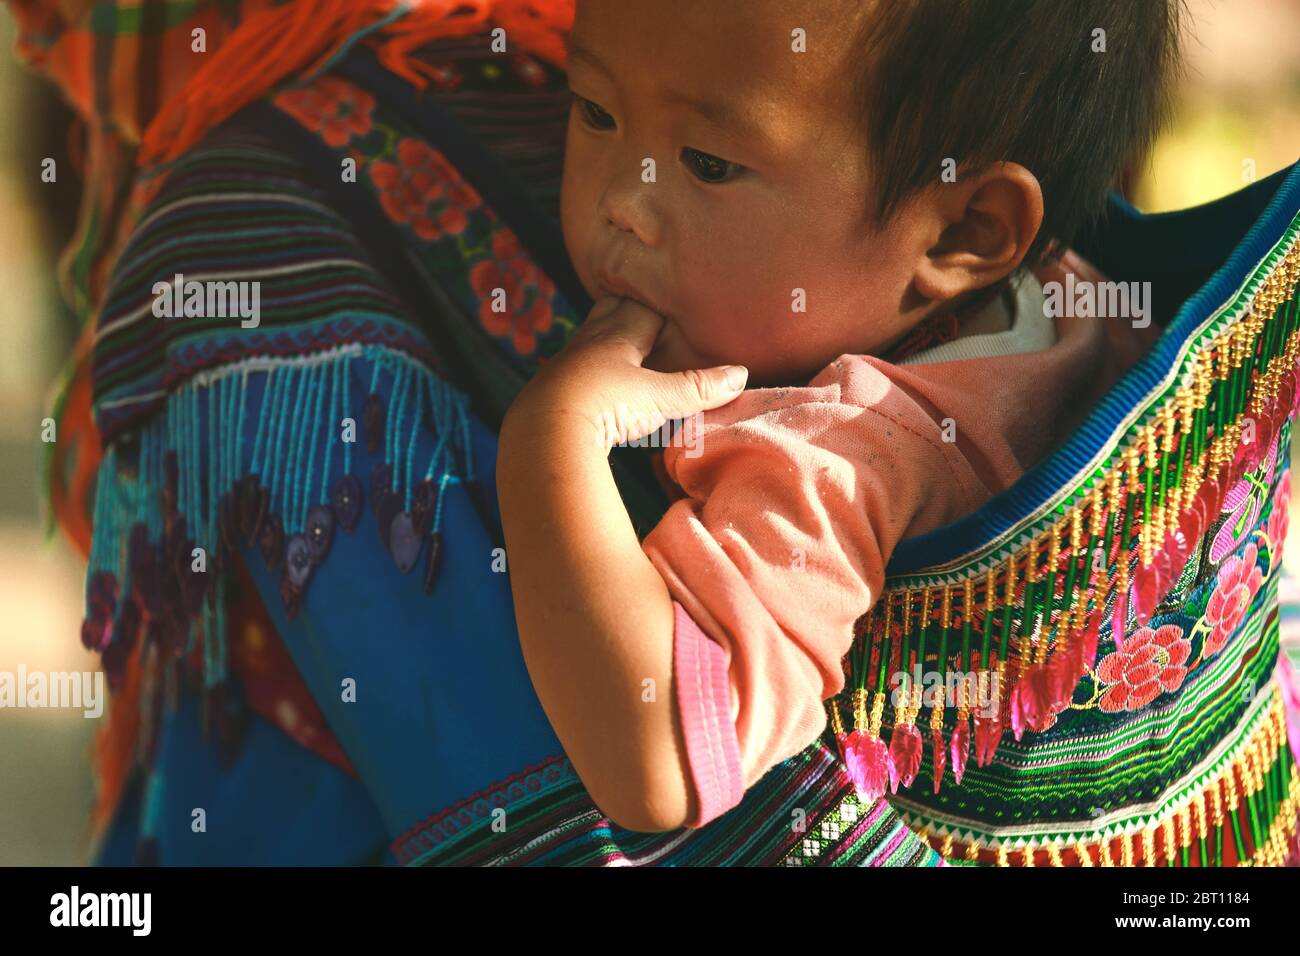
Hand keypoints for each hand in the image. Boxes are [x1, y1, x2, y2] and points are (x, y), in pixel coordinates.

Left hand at [506, 296, 748, 450]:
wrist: (543, 430)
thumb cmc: (605, 405)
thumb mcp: (658, 398)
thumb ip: (697, 387)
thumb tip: (741, 375)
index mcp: (618, 334)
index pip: (642, 306)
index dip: (659, 305)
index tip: (674, 304)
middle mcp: (590, 341)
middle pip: (610, 311)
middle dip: (628, 310)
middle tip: (646, 314)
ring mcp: (566, 363)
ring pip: (589, 337)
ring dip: (605, 338)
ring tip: (621, 345)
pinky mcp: (549, 389)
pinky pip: (573, 368)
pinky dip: (587, 369)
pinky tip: (592, 384)